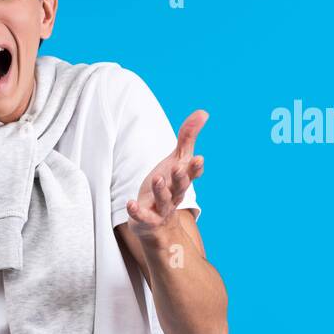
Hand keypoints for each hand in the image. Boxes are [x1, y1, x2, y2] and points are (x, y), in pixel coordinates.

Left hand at [126, 110, 206, 236]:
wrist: (156, 221)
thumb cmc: (168, 184)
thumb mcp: (177, 160)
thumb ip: (188, 137)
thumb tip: (203, 112)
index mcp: (183, 179)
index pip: (193, 174)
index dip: (195, 168)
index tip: (198, 158)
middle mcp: (175, 194)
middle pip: (180, 187)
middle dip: (180, 178)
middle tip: (178, 167)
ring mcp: (161, 208)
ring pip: (164, 200)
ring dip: (160, 190)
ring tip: (157, 179)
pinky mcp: (146, 219)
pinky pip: (143, 217)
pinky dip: (137, 211)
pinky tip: (130, 204)